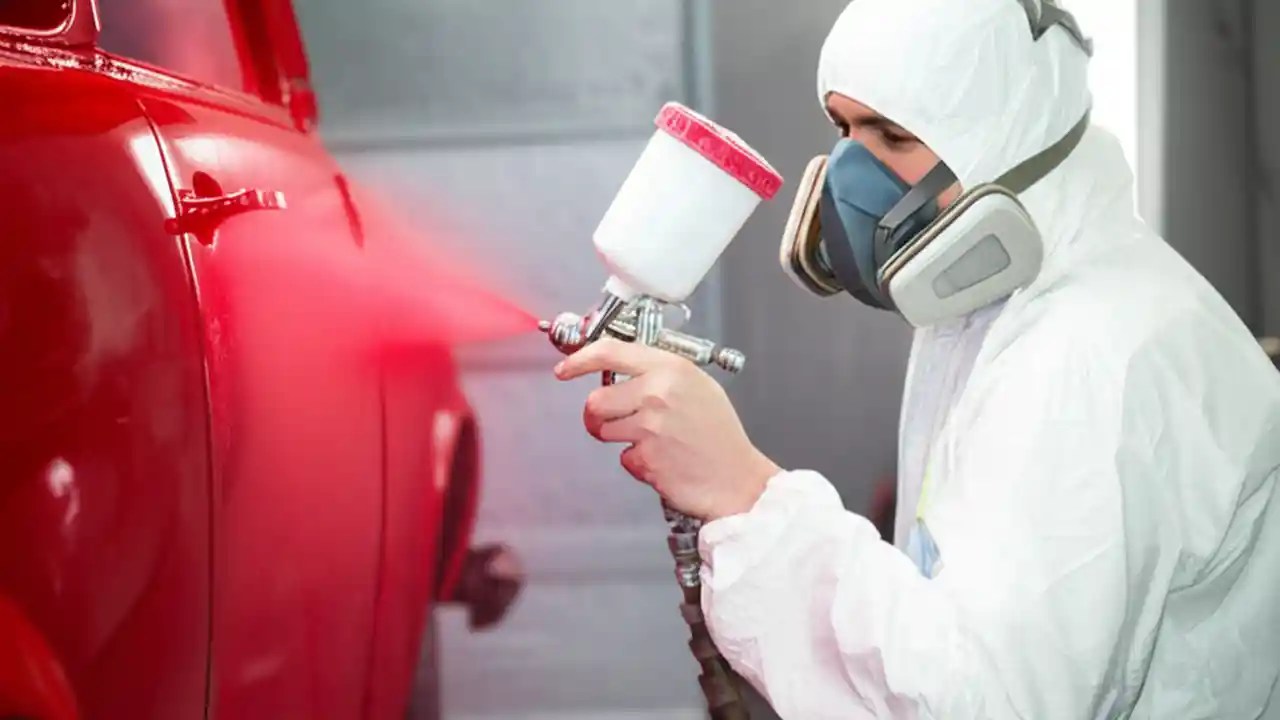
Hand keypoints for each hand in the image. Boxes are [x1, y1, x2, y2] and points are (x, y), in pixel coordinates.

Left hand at [555, 339, 780, 520]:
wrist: (737, 478)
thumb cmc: (720, 436)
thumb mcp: (698, 386)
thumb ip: (660, 374)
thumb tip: (622, 370)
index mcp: (671, 369)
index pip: (611, 352)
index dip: (580, 359)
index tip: (566, 368)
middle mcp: (657, 394)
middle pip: (595, 400)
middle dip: (598, 414)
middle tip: (615, 421)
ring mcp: (649, 427)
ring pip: (602, 429)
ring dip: (618, 438)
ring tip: (649, 441)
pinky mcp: (645, 459)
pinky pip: (622, 457)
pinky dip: (637, 461)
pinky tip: (663, 459)